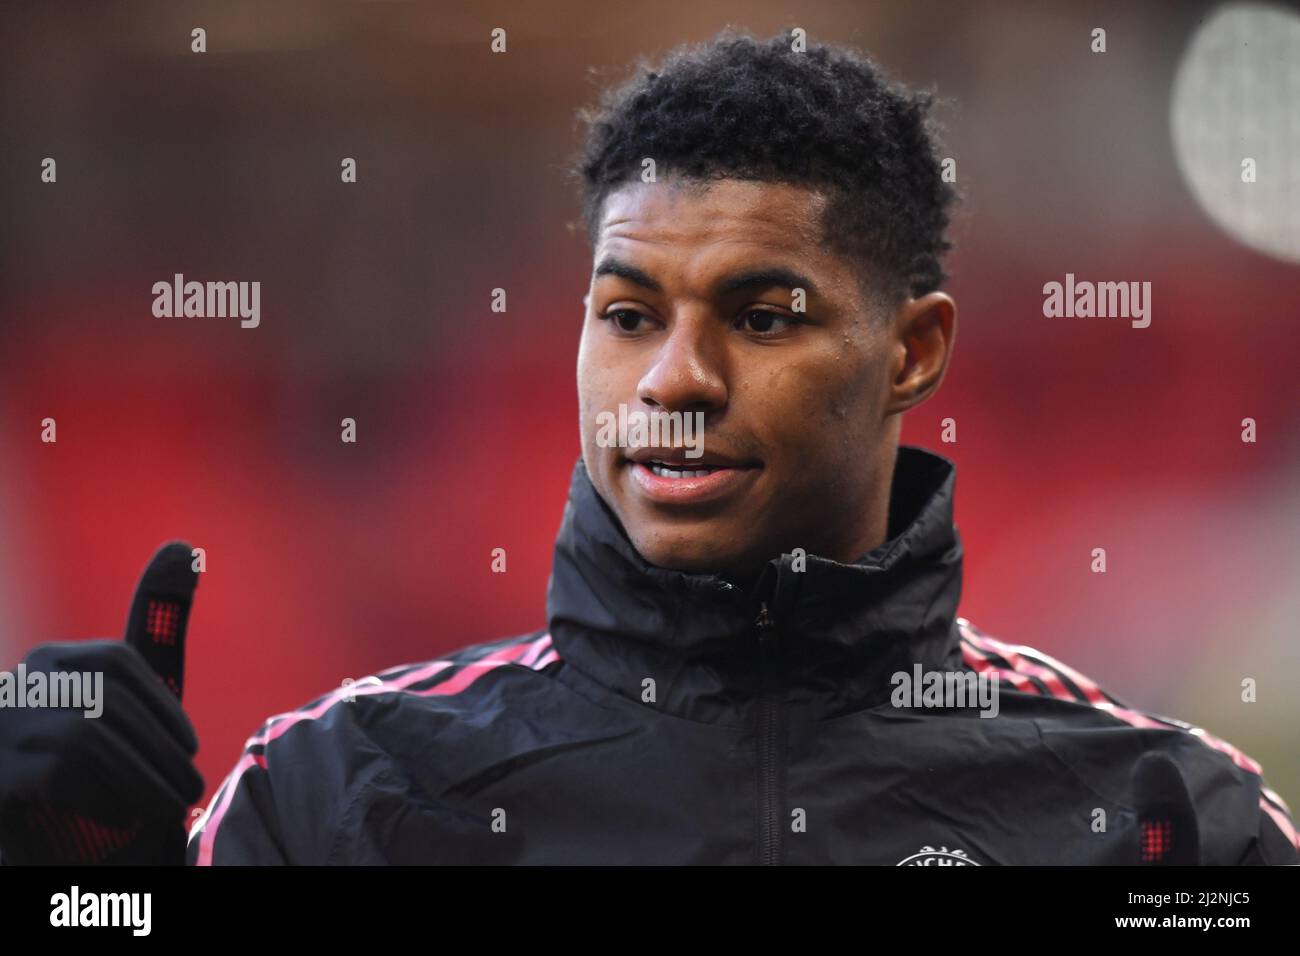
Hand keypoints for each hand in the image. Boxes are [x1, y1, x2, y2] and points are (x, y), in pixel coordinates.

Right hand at [0, 541, 203, 863]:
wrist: (22, 816)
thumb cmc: (82, 749)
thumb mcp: (116, 694)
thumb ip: (153, 626)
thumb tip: (186, 546)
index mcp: (55, 659)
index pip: (116, 663)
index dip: (162, 707)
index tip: (190, 747)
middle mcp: (21, 682)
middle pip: (106, 704)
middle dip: (159, 752)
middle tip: (190, 790)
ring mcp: (1, 726)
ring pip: (86, 739)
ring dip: (141, 778)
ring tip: (169, 806)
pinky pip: (58, 776)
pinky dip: (105, 797)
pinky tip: (126, 816)